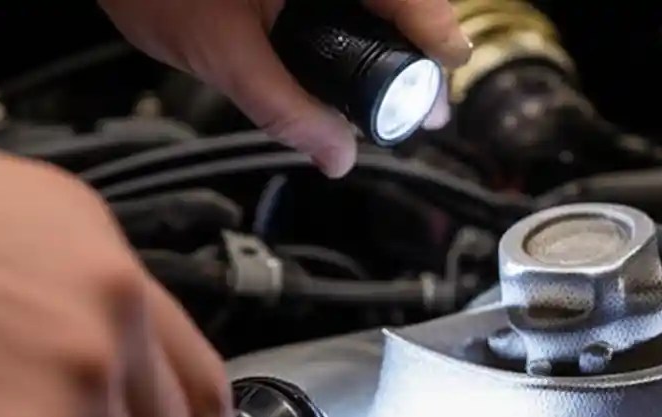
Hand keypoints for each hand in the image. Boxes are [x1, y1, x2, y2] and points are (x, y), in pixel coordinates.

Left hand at [100, 0, 468, 176]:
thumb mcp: (225, 58)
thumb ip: (286, 110)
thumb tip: (337, 156)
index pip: (413, 4)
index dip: (436, 50)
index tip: (436, 101)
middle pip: (397, 7)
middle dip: (408, 59)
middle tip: (417, 111)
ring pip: (368, 8)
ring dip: (379, 46)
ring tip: (385, 98)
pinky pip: (338, 5)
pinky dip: (345, 31)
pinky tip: (340, 66)